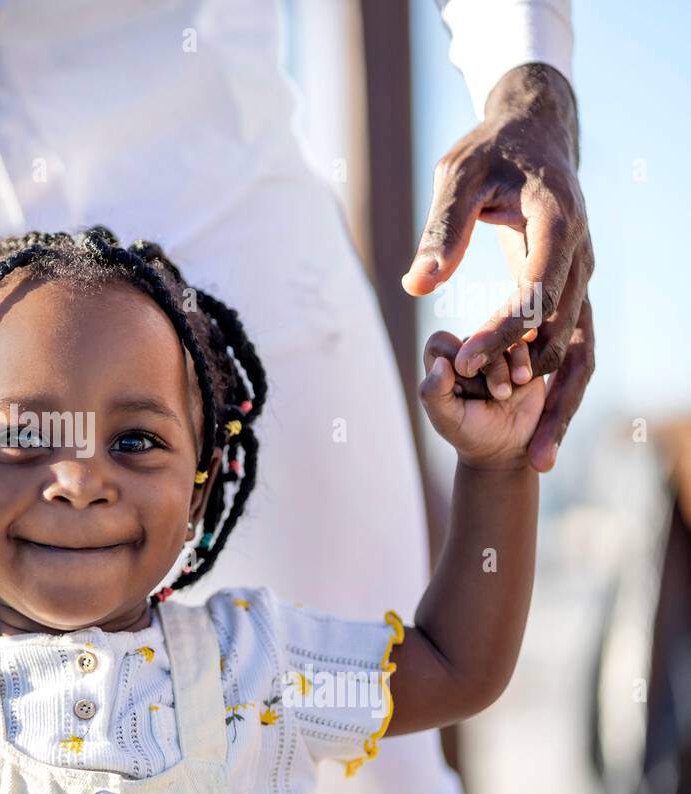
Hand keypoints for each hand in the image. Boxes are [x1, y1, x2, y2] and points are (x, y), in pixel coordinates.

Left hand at [401, 64, 593, 472]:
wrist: (536, 133)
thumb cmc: (490, 150)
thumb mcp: (458, 176)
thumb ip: (440, 232)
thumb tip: (416, 287)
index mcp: (559, 221)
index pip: (537, 287)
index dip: (505, 329)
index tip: (467, 362)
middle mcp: (581, 253)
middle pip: (563, 326)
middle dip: (526, 374)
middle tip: (487, 413)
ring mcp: (583, 275)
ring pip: (578, 348)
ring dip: (559, 402)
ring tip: (537, 455)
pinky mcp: (574, 290)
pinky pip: (574, 348)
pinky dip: (560, 391)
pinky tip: (542, 435)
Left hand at [419, 331, 544, 470]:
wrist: (507, 447)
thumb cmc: (469, 433)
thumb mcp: (447, 419)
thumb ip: (434, 393)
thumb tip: (440, 362)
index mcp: (441, 365)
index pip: (441, 342)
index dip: (454, 358)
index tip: (466, 382)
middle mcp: (468, 354)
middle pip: (476, 338)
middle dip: (487, 367)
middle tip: (495, 395)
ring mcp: (496, 354)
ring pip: (502, 338)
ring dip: (506, 365)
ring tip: (506, 394)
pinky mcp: (521, 358)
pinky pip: (524, 344)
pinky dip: (523, 361)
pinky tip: (523, 380)